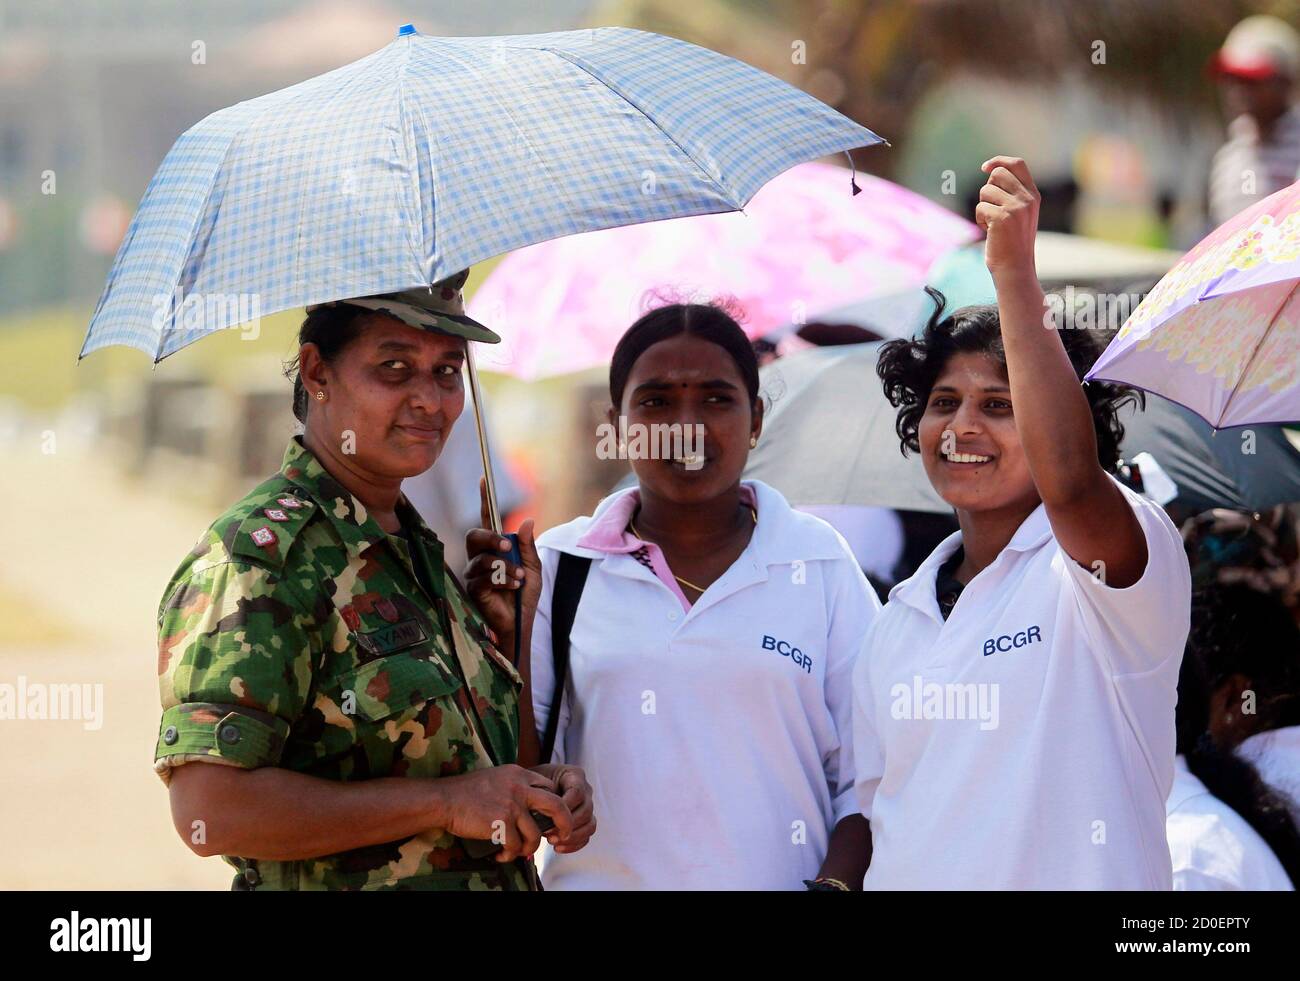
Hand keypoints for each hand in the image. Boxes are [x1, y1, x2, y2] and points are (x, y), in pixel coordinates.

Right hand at [431, 763, 574, 862]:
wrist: (444, 799)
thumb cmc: (465, 791)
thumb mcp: (496, 777)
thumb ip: (514, 786)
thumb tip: (529, 807)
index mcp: (519, 774)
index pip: (549, 787)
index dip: (554, 805)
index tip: (548, 819)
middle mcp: (520, 787)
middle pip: (557, 805)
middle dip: (565, 824)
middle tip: (561, 836)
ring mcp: (512, 804)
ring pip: (536, 834)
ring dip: (529, 848)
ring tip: (517, 853)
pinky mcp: (501, 822)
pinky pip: (515, 846)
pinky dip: (509, 855)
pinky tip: (499, 856)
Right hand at [464, 476, 541, 642]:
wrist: (521, 622)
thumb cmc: (524, 595)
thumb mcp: (532, 567)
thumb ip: (528, 546)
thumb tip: (527, 520)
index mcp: (495, 548)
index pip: (486, 520)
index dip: (484, 500)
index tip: (484, 480)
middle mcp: (480, 558)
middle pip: (473, 535)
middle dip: (491, 538)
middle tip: (507, 547)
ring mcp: (473, 573)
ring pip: (481, 559)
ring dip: (504, 568)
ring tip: (518, 578)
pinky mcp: (471, 590)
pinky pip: (482, 578)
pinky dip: (502, 581)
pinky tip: (512, 587)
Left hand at [532, 763, 596, 853]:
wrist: (535, 786)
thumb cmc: (535, 781)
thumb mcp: (535, 778)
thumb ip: (540, 792)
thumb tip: (539, 814)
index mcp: (574, 776)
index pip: (577, 792)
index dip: (565, 808)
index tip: (549, 817)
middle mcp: (585, 790)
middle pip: (586, 810)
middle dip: (567, 825)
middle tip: (549, 833)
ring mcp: (587, 806)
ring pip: (590, 825)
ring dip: (572, 837)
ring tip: (553, 841)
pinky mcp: (585, 821)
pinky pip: (587, 836)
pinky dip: (574, 845)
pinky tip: (558, 848)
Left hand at [976, 155, 1039, 281]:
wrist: (1015, 267)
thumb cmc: (1012, 242)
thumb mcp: (1019, 213)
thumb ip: (1012, 192)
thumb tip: (991, 171)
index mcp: (1033, 194)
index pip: (1017, 164)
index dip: (999, 161)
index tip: (985, 167)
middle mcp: (1027, 198)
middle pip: (997, 174)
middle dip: (987, 189)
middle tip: (991, 208)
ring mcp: (1016, 207)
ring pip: (985, 191)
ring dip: (983, 207)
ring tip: (992, 224)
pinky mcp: (1002, 217)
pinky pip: (980, 207)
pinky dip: (980, 220)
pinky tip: (990, 232)